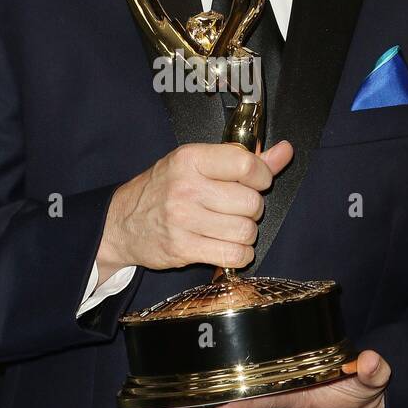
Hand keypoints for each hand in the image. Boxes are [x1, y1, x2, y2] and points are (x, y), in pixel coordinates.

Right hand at [96, 139, 293, 280]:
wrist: (122, 222)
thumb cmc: (164, 188)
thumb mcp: (198, 164)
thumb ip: (243, 159)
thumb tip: (285, 151)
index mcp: (191, 159)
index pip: (246, 166)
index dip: (262, 176)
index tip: (256, 181)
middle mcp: (186, 187)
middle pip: (251, 202)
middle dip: (251, 208)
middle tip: (235, 208)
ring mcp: (183, 220)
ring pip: (246, 231)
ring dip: (245, 233)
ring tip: (229, 227)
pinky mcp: (183, 249)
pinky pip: (233, 256)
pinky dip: (238, 254)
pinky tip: (226, 246)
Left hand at [138, 349, 390, 407]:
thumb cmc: (360, 396)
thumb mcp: (371, 385)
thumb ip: (372, 373)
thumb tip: (371, 362)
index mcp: (296, 399)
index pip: (265, 401)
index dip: (244, 403)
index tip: (221, 406)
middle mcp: (271, 404)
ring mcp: (260, 403)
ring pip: (215, 406)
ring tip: (146, 406)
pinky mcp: (256, 398)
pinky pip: (220, 399)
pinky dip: (194, 401)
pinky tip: (168, 398)